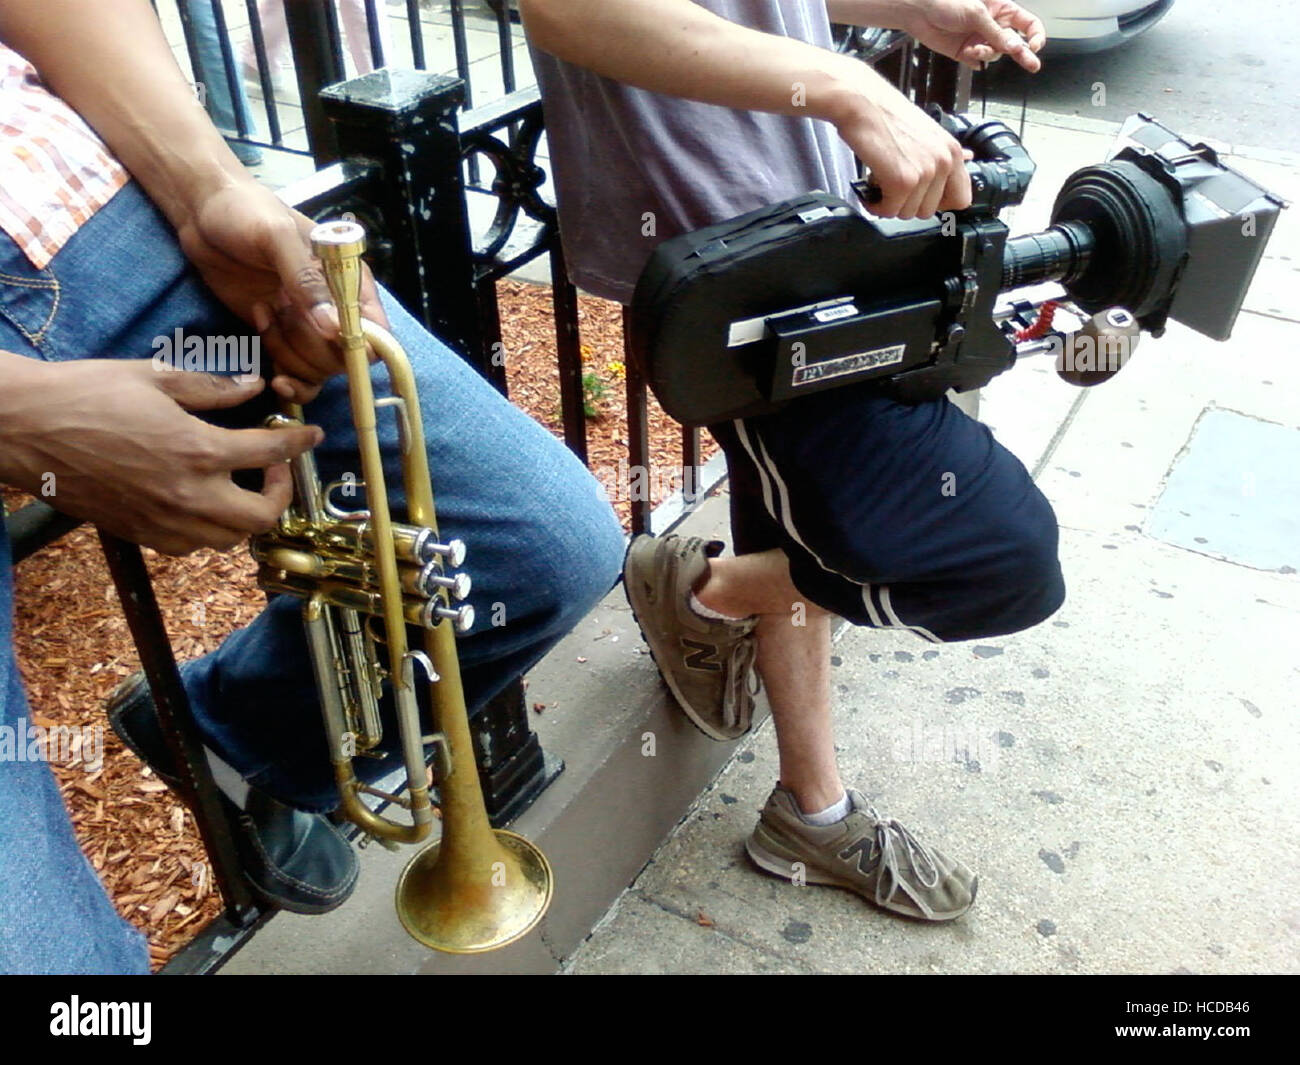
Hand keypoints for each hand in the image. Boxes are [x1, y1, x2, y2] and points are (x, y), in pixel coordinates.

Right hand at [0, 359, 321, 554]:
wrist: (23, 428)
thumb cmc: (85, 393)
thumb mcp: (155, 378)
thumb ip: (212, 388)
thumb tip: (253, 387)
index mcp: (198, 451)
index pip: (271, 455)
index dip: (298, 444)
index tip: (309, 436)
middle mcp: (188, 495)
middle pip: (262, 517)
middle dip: (280, 493)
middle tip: (274, 468)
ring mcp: (163, 521)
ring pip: (229, 539)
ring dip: (245, 515)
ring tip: (240, 486)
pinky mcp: (139, 533)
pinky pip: (191, 547)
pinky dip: (208, 531)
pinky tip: (201, 503)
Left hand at [174, 179, 388, 402]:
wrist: (204, 215)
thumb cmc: (245, 212)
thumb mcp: (276, 236)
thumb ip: (306, 280)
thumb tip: (333, 327)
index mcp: (349, 282)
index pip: (377, 332)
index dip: (359, 343)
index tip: (327, 334)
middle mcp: (336, 310)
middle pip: (346, 357)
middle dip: (310, 346)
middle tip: (279, 308)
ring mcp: (308, 328)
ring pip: (319, 371)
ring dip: (288, 355)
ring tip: (262, 312)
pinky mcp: (282, 340)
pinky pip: (298, 377)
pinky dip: (285, 377)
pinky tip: (267, 361)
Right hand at [831, 71, 971, 218]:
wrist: (862, 104)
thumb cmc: (887, 115)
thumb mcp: (927, 132)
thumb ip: (944, 152)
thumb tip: (966, 158)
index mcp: (951, 151)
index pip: (961, 199)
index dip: (938, 204)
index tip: (922, 197)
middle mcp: (943, 163)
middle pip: (929, 211)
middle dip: (907, 204)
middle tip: (893, 186)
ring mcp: (924, 174)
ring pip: (908, 213)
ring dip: (890, 204)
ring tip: (880, 183)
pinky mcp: (902, 182)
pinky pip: (889, 211)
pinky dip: (876, 205)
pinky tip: (871, 189)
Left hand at [902, 0, 1045, 71]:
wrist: (920, 13)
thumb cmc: (947, 2)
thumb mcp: (976, 13)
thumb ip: (995, 32)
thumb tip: (1013, 47)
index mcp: (1001, 9)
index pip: (1027, 23)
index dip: (1034, 34)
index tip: (1034, 45)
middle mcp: (993, 25)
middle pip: (1015, 43)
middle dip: (1023, 53)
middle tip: (1032, 65)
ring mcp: (981, 39)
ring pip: (996, 54)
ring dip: (988, 53)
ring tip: (974, 48)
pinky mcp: (967, 52)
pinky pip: (979, 61)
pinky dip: (976, 59)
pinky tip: (968, 52)